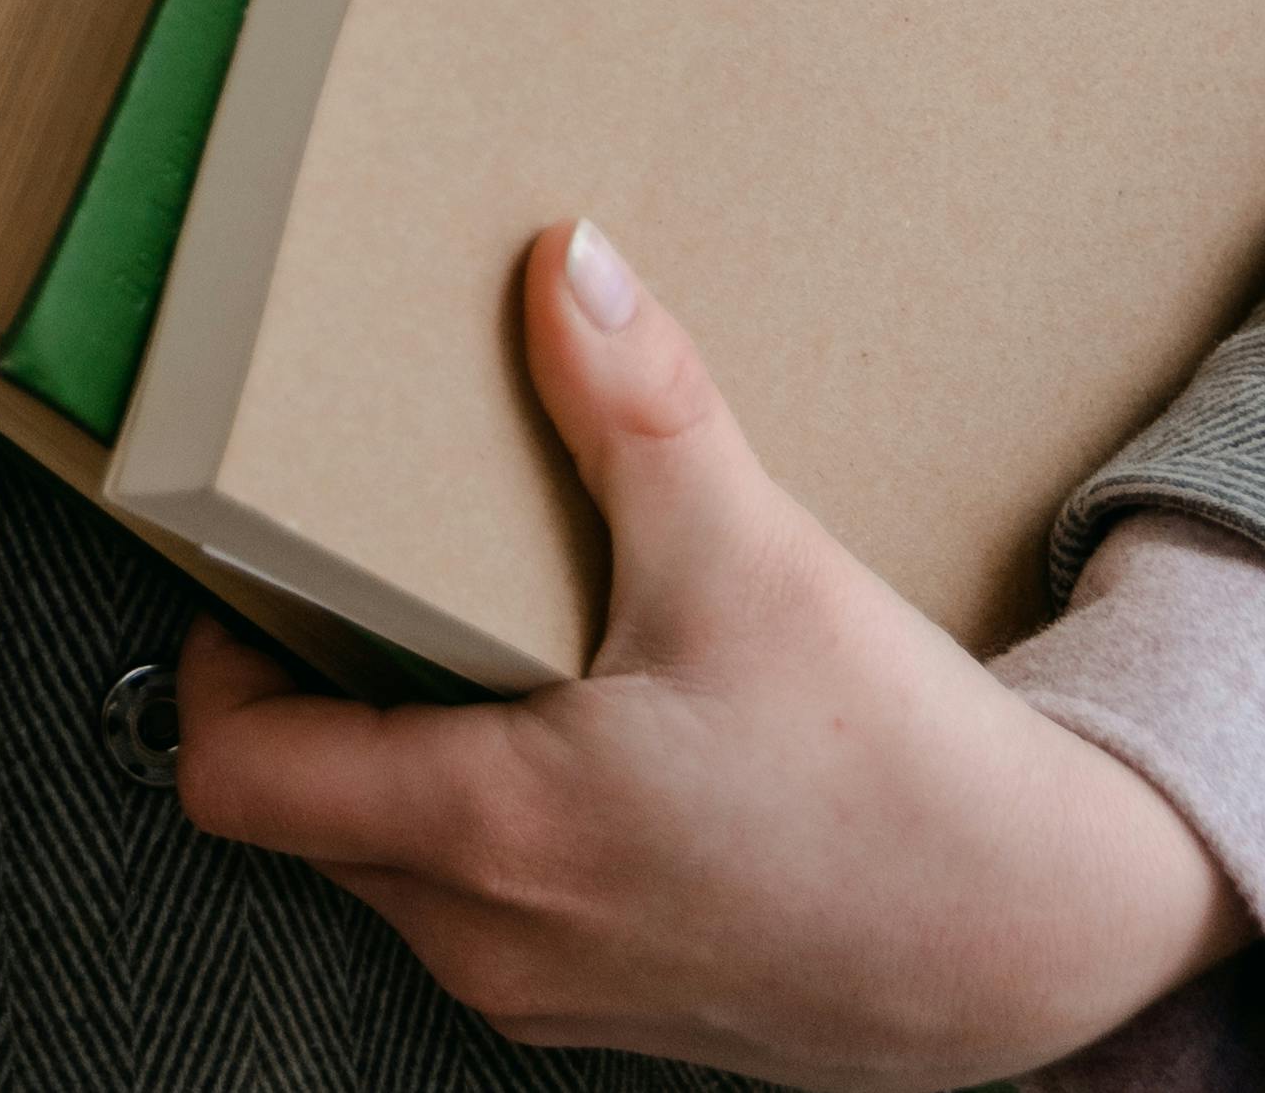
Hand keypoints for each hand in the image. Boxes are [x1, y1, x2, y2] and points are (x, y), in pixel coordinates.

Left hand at [170, 219, 1246, 1087]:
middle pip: (299, 813)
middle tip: (348, 555)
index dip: (215, 659)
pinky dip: (479, 810)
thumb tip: (563, 264)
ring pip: (387, 863)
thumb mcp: (754, 564)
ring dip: (393, 749)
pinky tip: (567, 710)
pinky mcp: (614, 999)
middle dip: (304, 686)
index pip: (233, 776)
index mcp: (489, 833)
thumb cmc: (899, 782)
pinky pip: (479, 903)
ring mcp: (551, 989)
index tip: (248, 557)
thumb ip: (642, 407)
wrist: (1049, 941)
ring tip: (460, 617)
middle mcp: (489, 938)